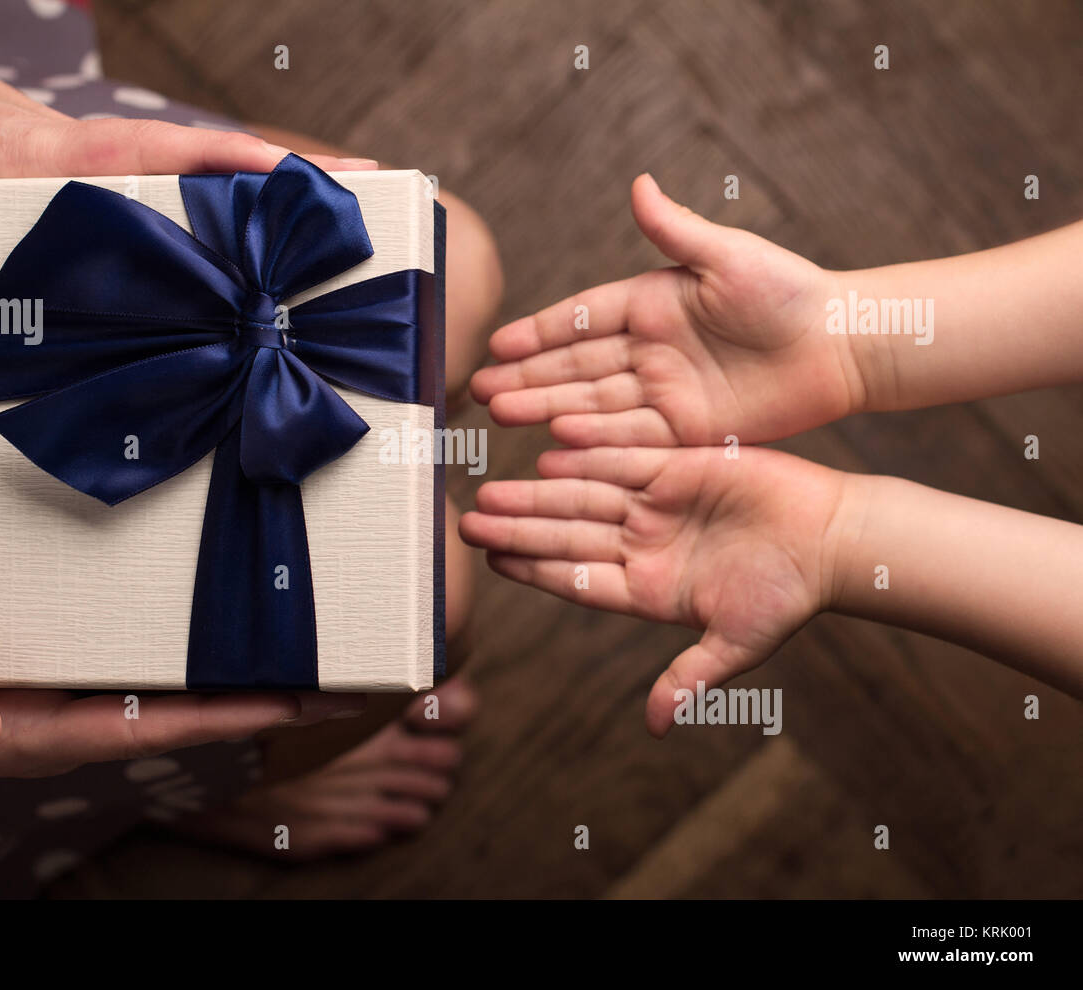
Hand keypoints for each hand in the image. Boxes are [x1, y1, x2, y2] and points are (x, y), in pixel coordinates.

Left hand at [0, 3, 373, 225]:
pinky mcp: (117, 197)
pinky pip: (191, 207)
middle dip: (290, 179)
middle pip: (212, 168)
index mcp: (58, 152)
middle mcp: (103, 160)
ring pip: (212, 189)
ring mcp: (116, 178)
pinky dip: (244, 224)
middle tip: (372, 198)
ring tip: (358, 227)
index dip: (223, 162)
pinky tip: (283, 254)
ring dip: (282, 206)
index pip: (155, 152)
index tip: (293, 173)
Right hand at [0, 635, 360, 841]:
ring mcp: (48, 687)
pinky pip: (116, 643)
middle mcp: (59, 713)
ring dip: (225, 654)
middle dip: (259, 688)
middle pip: (181, 704)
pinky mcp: (31, 656)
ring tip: (295, 624)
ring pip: (158, 673)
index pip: (156, 729)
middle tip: (340, 660)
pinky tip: (197, 599)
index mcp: (34, 733)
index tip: (311, 700)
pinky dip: (166, 624)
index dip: (236, 716)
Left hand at [459, 445, 851, 735]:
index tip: (493, 561)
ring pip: (583, 496)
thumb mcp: (737, 642)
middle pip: (567, 535)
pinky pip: (624, 459)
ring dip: (538, 492)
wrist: (834, 539)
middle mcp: (644, 545)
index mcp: (648, 589)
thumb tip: (656, 728)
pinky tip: (548, 452)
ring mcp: (657, 505)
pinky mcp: (678, 468)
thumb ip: (690, 678)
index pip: (577, 578)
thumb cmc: (788, 597)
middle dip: (519, 528)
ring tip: (493, 489)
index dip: (534, 570)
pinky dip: (588, 455)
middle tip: (469, 521)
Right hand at [470, 173, 864, 446]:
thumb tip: (638, 185)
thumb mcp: (729, 256)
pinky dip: (594, 440)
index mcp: (651, 304)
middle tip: (481, 389)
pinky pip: (630, 435)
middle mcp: (650, 350)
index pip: (581, 318)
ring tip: (502, 414)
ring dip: (547, 407)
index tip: (497, 343)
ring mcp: (664, 392)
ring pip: (593, 402)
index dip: (538, 332)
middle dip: (528, 376)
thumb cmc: (788, 291)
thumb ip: (677, 230)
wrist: (840, 346)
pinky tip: (555, 443)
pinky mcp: (686, 429)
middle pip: (576, 366)